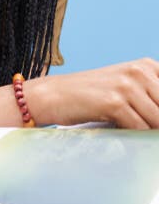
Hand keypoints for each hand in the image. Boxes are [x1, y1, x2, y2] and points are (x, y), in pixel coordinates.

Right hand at [32, 58, 158, 128]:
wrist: (54, 95)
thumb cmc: (91, 95)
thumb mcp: (126, 87)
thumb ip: (153, 98)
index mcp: (146, 66)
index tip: (152, 117)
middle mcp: (139, 71)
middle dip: (157, 123)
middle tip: (140, 125)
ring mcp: (126, 85)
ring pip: (158, 122)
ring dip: (148, 133)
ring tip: (128, 129)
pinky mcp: (114, 102)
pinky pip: (140, 129)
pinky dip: (136, 138)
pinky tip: (120, 131)